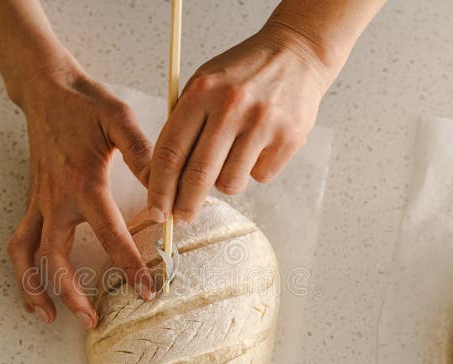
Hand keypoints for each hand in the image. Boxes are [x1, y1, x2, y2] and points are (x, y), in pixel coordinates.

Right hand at [7, 63, 155, 328]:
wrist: (46, 90)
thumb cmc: (84, 104)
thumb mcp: (118, 120)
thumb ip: (142, 155)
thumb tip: (164, 192)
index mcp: (82, 183)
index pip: (108, 235)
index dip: (128, 266)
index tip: (147, 290)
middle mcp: (56, 200)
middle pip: (58, 259)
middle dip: (74, 294)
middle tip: (95, 321)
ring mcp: (39, 203)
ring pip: (29, 257)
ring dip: (36, 290)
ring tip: (50, 319)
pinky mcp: (32, 203)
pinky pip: (20, 243)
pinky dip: (23, 270)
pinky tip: (35, 288)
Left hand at [145, 23, 334, 224]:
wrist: (296, 54)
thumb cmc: (242, 74)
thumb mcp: (204, 84)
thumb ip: (183, 124)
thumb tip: (163, 179)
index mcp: (202, 92)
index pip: (170, 152)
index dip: (159, 188)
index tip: (156, 209)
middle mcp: (231, 107)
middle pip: (198, 175)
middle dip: (185, 205)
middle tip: (181, 219)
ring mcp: (262, 123)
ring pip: (230, 183)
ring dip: (224, 183)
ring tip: (231, 161)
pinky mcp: (288, 138)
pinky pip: (260, 177)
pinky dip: (254, 171)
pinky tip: (259, 147)